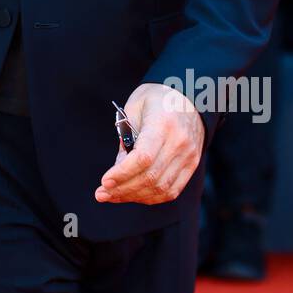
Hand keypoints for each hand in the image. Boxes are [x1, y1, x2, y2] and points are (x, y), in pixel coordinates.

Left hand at [95, 82, 204, 204]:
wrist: (188, 96)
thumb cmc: (155, 99)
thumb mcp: (134, 108)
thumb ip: (125, 138)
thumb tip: (117, 170)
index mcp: (164, 124)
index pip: (143, 158)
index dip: (122, 174)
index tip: (104, 181)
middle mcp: (180, 143)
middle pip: (150, 177)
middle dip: (122, 189)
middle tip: (101, 193)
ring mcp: (189, 156)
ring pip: (161, 188)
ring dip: (134, 196)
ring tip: (112, 196)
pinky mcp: (191, 165)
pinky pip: (171, 190)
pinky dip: (151, 197)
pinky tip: (133, 195)